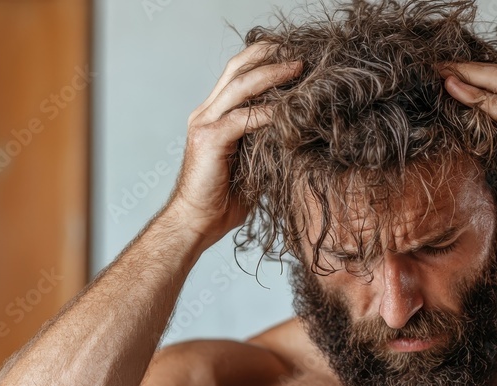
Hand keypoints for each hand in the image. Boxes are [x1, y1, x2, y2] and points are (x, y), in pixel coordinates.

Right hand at [166, 42, 301, 242]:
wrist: (197, 222)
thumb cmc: (224, 199)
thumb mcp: (253, 162)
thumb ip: (266, 141)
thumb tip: (300, 132)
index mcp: (214, 116)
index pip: (237, 75)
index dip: (262, 60)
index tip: (292, 55)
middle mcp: (206, 114)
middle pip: (236, 70)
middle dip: (267, 56)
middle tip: (297, 52)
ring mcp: (204, 125)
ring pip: (240, 87)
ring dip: (271, 75)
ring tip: (298, 69)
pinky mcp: (209, 140)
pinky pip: (242, 118)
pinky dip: (267, 112)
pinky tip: (287, 109)